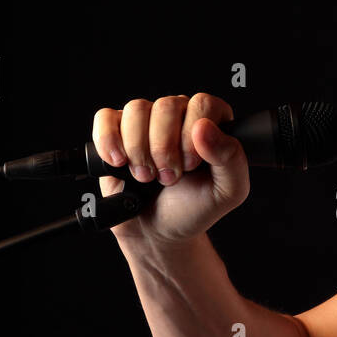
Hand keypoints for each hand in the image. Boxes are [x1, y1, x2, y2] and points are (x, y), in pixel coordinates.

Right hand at [91, 92, 249, 246]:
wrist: (158, 231)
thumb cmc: (194, 208)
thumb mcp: (228, 192)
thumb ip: (231, 158)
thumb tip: (204, 128)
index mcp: (212, 122)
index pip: (203, 104)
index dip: (192, 134)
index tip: (190, 164)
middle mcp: (179, 115)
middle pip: (166, 106)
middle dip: (164, 149)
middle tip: (169, 177)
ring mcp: (146, 121)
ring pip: (136, 110)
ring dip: (138, 150)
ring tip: (146, 177)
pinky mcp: (116, 131)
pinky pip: (105, 118)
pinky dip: (108, 141)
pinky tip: (119, 163)